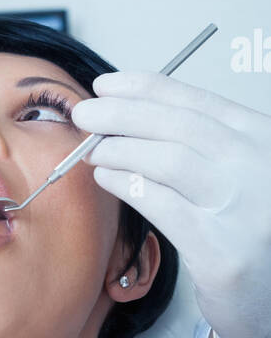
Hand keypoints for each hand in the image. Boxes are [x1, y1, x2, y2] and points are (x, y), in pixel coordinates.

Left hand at [71, 72, 270, 337]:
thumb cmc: (249, 230)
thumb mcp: (240, 172)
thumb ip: (200, 142)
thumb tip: (128, 112)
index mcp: (262, 138)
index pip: (197, 101)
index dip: (145, 89)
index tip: (107, 85)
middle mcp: (259, 167)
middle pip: (177, 126)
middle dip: (121, 114)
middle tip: (84, 113)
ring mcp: (243, 209)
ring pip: (167, 160)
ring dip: (119, 149)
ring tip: (92, 150)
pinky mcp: (221, 252)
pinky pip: (162, 206)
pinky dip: (126, 186)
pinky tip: (107, 178)